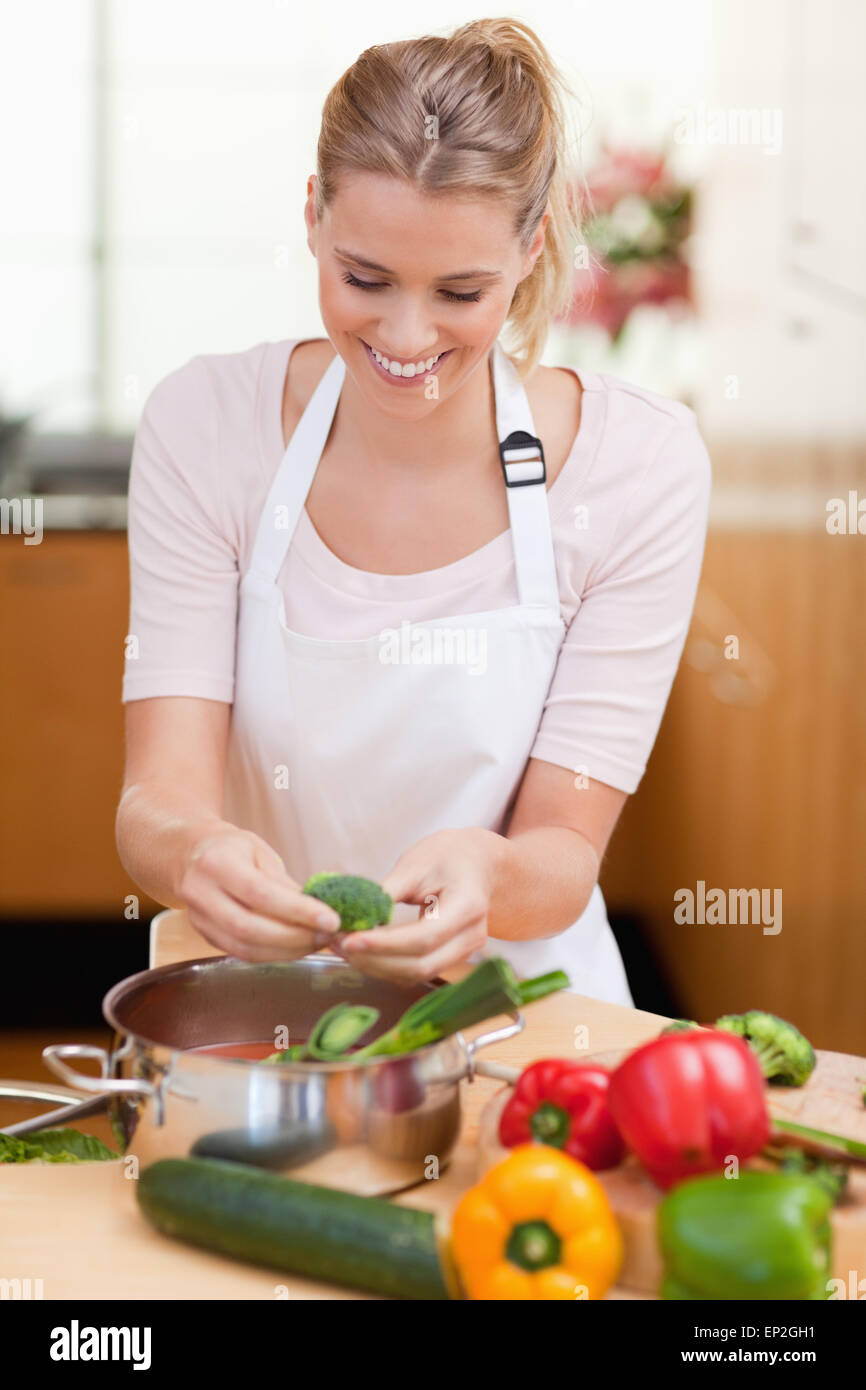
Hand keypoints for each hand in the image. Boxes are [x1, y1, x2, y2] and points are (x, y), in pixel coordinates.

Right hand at [177, 824, 341, 961]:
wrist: (186, 853)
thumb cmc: (230, 848)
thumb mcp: (258, 850)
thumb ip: (283, 882)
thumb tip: (317, 911)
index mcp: (217, 862)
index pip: (260, 893)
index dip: (297, 911)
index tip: (331, 919)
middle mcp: (201, 893)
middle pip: (250, 928)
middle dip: (295, 938)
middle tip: (327, 935)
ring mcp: (198, 919)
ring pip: (244, 948)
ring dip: (286, 951)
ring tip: (316, 942)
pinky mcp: (204, 935)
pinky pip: (241, 952)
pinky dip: (272, 954)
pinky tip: (295, 947)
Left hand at [338, 828, 504, 984]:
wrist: (477, 864)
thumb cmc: (447, 856)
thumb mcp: (417, 863)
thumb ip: (388, 891)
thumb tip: (352, 915)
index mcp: (468, 906)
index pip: (424, 938)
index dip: (384, 944)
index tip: (350, 939)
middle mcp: (471, 936)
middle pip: (420, 965)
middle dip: (375, 960)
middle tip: (339, 943)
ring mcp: (463, 951)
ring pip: (416, 974)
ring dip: (376, 966)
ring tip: (343, 946)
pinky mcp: (450, 957)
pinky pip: (416, 970)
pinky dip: (386, 965)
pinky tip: (362, 951)